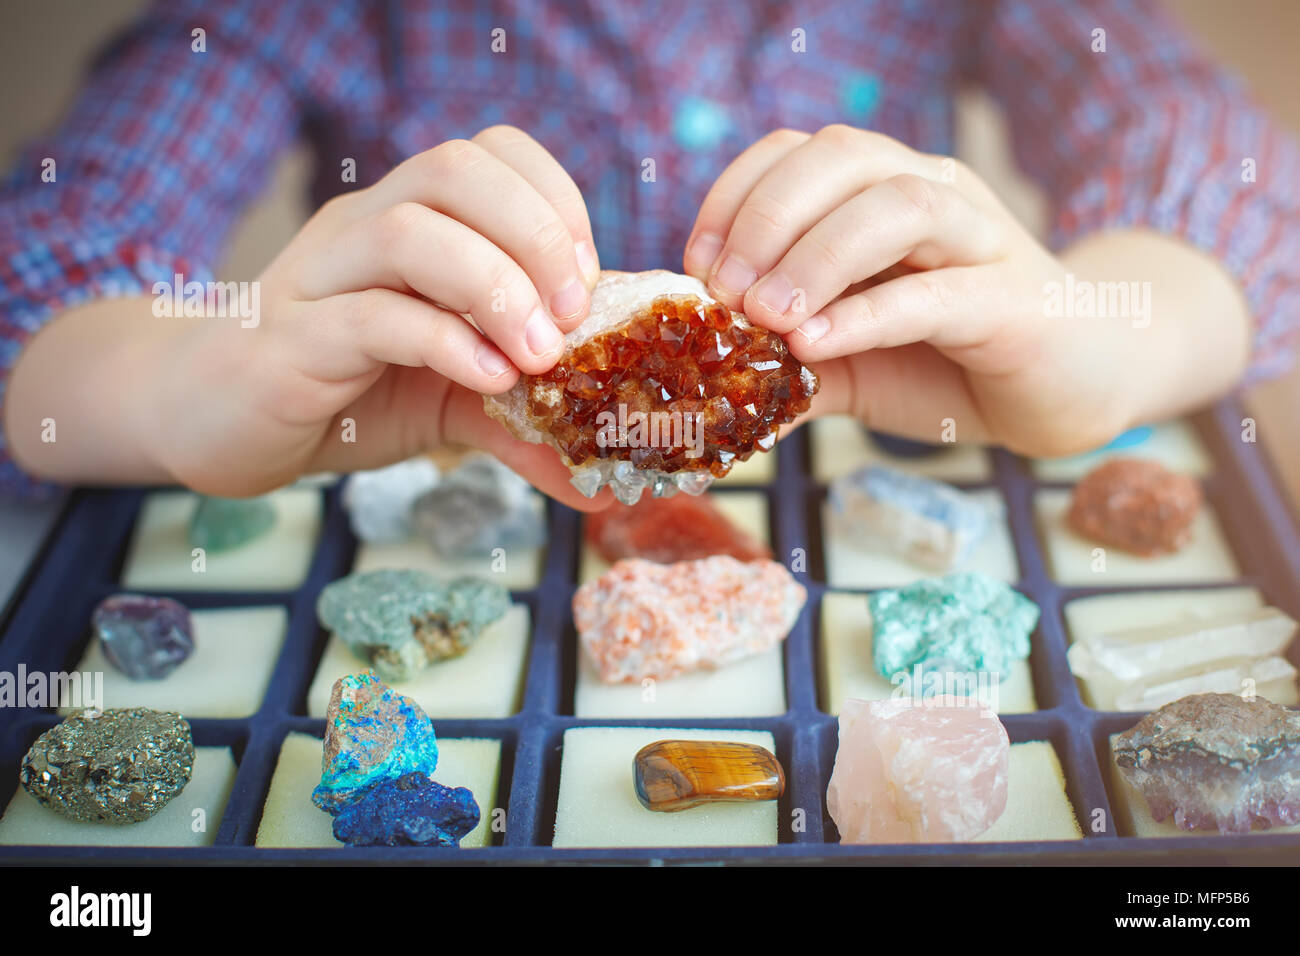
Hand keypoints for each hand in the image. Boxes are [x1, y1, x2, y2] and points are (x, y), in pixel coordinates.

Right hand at [148, 126, 608, 504]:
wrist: (215, 420)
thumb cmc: (343, 392)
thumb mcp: (450, 400)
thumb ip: (520, 422)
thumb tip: (593, 480)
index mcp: (411, 218)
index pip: (491, 153)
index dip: (554, 203)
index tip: (589, 280)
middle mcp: (363, 228)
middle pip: (455, 171)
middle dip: (536, 235)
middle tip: (575, 317)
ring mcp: (321, 277)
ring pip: (409, 233)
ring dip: (495, 287)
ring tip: (539, 357)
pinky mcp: (292, 340)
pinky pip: (370, 317)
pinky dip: (443, 342)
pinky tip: (488, 379)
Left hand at [682, 126, 1249, 456]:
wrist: (1071, 387)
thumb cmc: (951, 361)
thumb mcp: (851, 362)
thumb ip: (786, 364)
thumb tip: (708, 388)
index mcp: (885, 191)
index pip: (801, 153)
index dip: (738, 196)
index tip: (697, 262)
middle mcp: (934, 194)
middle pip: (845, 158)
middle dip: (768, 217)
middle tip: (723, 291)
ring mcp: (980, 241)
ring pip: (897, 208)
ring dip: (817, 255)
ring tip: (764, 316)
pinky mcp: (1013, 303)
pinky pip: (936, 294)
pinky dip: (867, 314)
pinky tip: (814, 343)